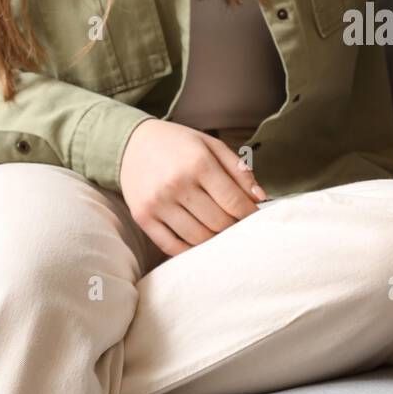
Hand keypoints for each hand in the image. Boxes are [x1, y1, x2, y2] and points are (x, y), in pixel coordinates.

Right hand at [120, 119, 265, 255]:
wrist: (131, 143)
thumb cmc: (178, 144)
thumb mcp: (211, 145)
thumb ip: (239, 170)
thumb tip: (260, 198)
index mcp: (198, 162)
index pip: (234, 201)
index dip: (250, 214)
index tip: (255, 218)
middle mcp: (177, 184)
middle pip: (218, 222)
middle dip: (234, 227)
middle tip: (238, 225)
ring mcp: (158, 203)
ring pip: (198, 238)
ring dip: (214, 240)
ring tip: (220, 232)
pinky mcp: (142, 217)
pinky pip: (171, 246)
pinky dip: (189, 250)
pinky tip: (199, 242)